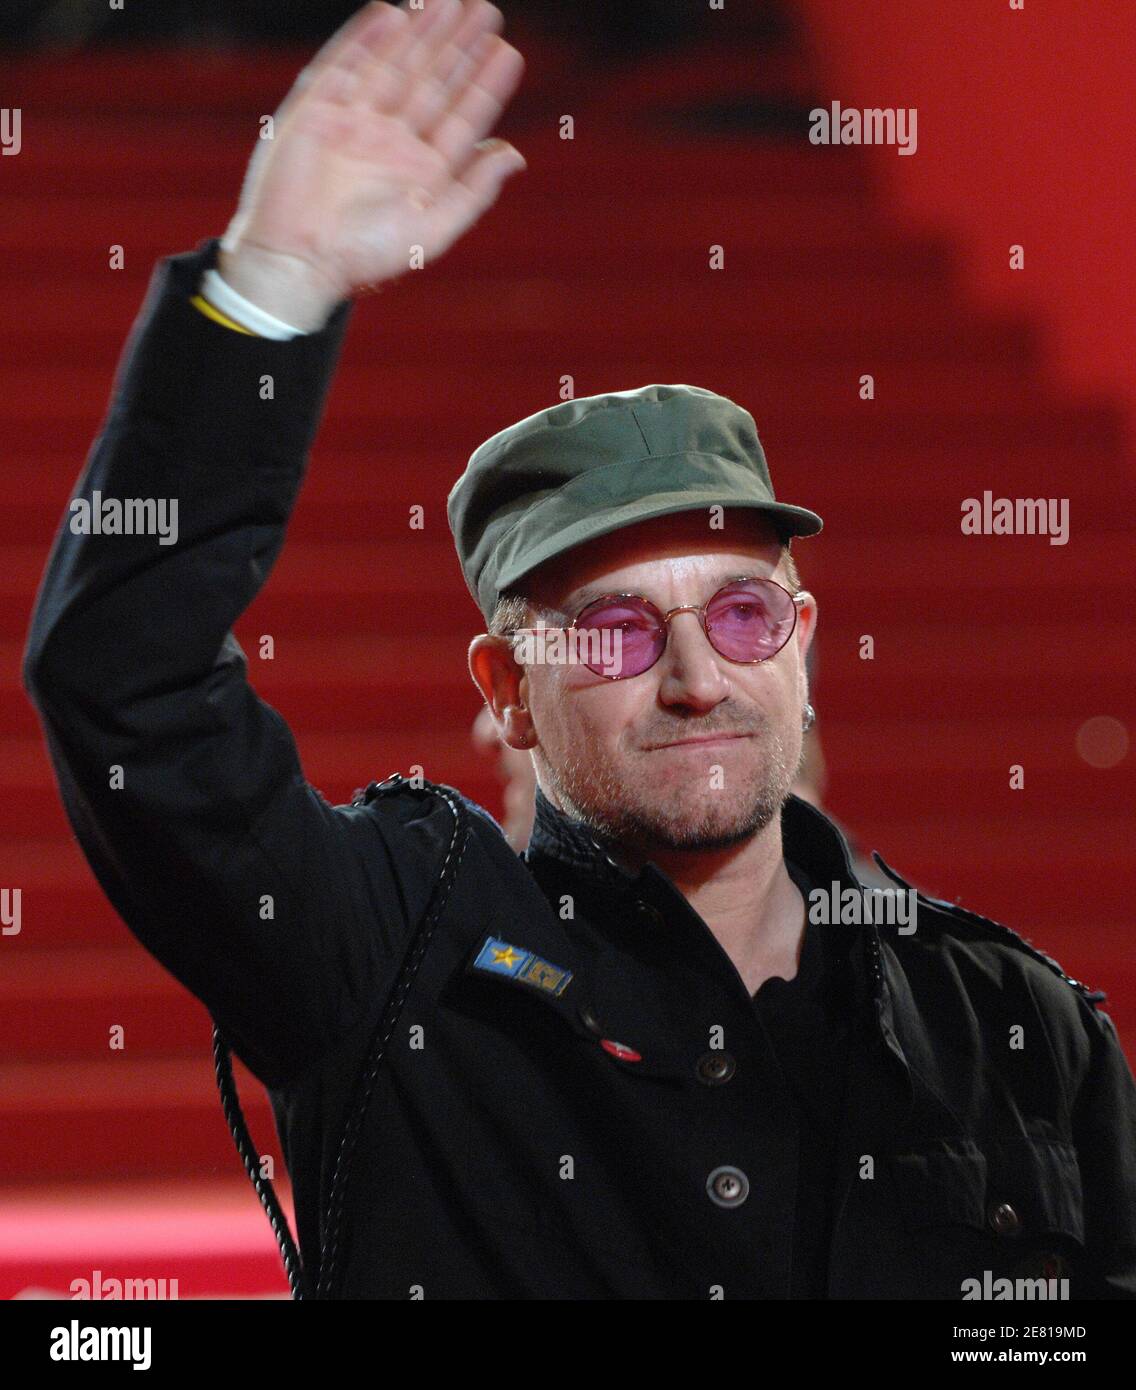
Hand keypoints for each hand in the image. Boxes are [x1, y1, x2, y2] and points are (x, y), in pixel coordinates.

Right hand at [219, 0, 525, 327]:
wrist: (298, 258)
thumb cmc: (366, 256)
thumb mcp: (434, 230)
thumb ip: (475, 191)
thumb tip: (516, 155)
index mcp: (422, 172)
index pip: (462, 118)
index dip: (485, 85)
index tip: (508, 53)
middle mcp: (391, 143)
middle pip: (433, 83)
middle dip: (459, 47)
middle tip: (487, 11)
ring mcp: (354, 122)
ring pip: (395, 66)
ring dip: (422, 33)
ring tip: (450, 2)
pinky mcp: (317, 110)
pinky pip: (345, 63)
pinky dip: (367, 38)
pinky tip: (393, 14)